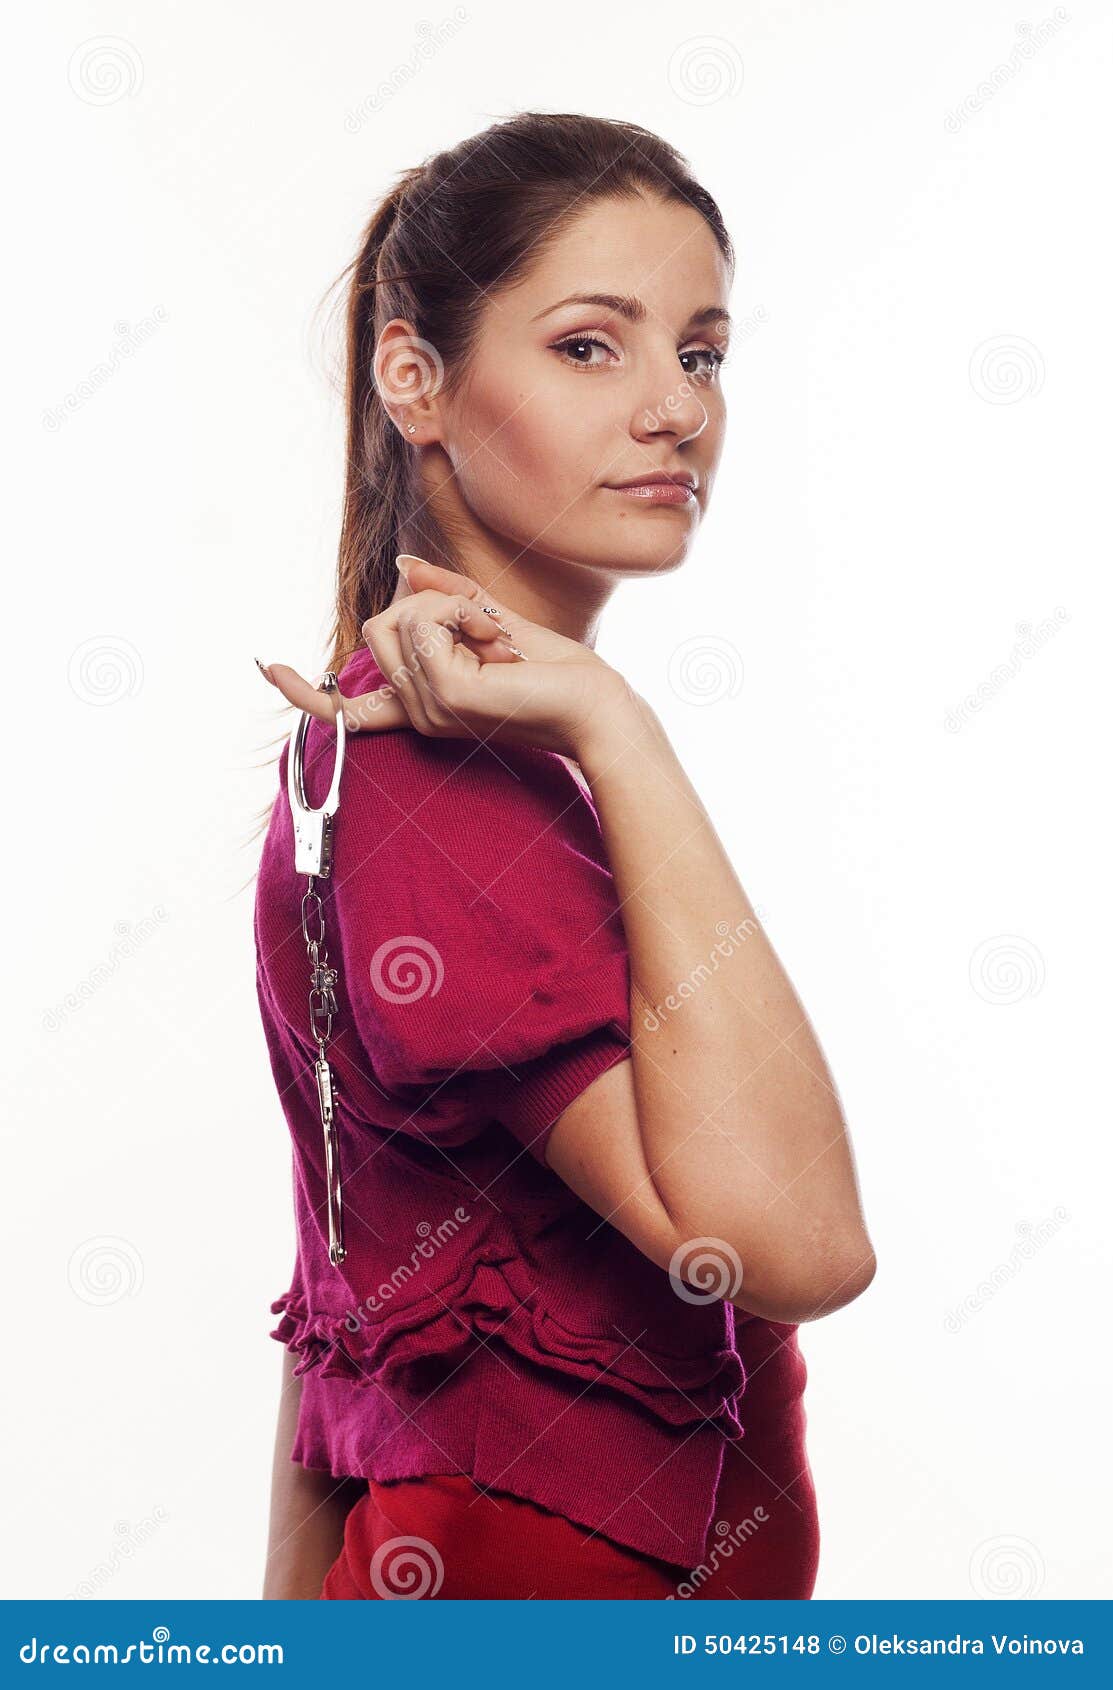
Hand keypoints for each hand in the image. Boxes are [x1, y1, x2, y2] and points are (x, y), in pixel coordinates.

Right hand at [257, 555, 630, 759]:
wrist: (593, 702)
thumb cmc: (550, 669)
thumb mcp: (487, 621)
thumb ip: (442, 596)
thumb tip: (401, 566)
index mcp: (419, 702)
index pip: (344, 708)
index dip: (302, 692)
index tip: (268, 667)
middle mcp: (417, 711)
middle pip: (376, 627)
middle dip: (429, 605)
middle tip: (487, 627)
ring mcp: (429, 708)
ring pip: (397, 620)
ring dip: (452, 606)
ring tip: (498, 637)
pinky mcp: (446, 695)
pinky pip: (422, 623)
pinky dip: (459, 611)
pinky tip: (495, 637)